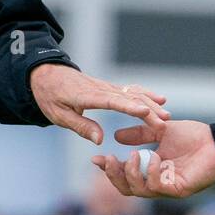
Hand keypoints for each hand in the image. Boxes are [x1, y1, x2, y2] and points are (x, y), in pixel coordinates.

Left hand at [29, 64, 169, 144]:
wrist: (47, 74)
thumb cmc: (51, 96)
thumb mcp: (58, 115)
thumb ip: (81, 126)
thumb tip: (100, 140)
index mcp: (87, 96)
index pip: (111, 101)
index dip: (129, 106)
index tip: (145, 112)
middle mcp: (100, 89)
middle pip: (128, 98)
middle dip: (148, 110)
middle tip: (164, 122)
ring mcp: (106, 86)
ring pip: (133, 93)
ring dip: (151, 103)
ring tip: (167, 115)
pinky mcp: (109, 87)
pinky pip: (130, 90)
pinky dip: (146, 94)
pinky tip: (159, 99)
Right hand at [91, 118, 214, 198]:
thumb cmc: (194, 137)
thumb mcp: (160, 131)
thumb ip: (140, 134)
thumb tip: (115, 136)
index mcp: (152, 171)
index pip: (125, 176)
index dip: (109, 169)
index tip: (95, 158)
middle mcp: (158, 183)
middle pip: (127, 188)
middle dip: (113, 175)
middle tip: (107, 160)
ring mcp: (168, 188)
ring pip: (139, 190)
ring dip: (131, 173)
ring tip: (132, 156)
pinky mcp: (179, 190)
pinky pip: (158, 187)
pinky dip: (151, 173)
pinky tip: (154, 158)